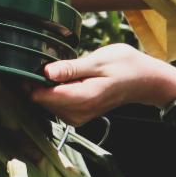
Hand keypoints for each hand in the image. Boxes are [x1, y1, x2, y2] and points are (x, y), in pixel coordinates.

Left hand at [25, 43, 175, 126]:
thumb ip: (71, 68)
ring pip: (47, 103)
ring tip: (61, 68)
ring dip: (47, 86)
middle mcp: (77, 113)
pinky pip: (57, 104)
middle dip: (38, 82)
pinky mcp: (78, 114)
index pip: (42, 96)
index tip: (29, 63)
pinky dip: (55, 90)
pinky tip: (66, 77)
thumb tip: (46, 72)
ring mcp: (78, 116)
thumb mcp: (98, 61)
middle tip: (47, 60)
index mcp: (82, 99)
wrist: (145, 80)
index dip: (31, 80)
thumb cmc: (125, 66)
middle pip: (41, 100)